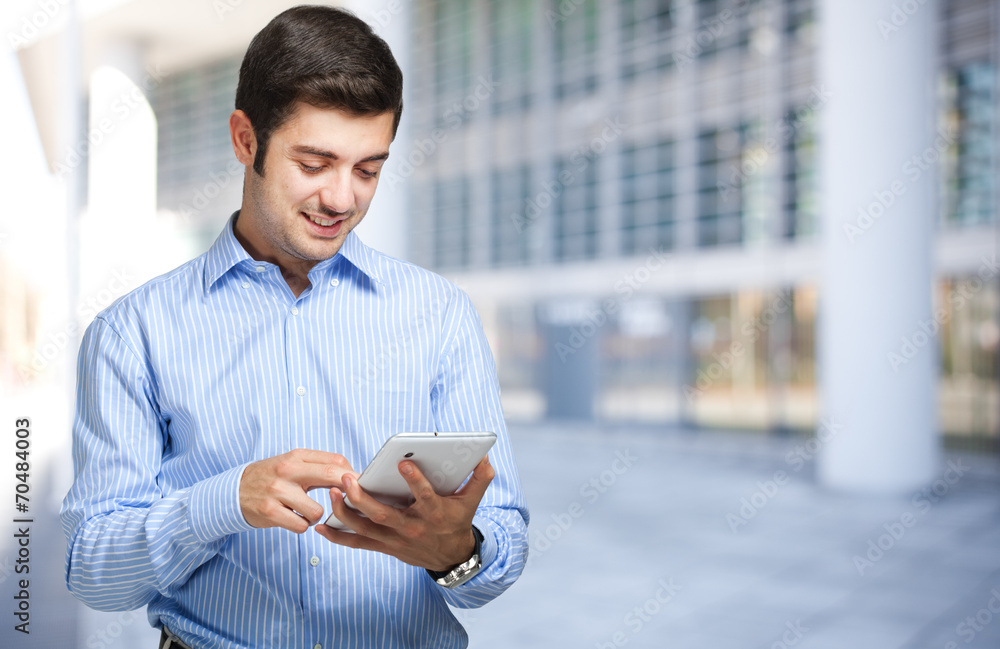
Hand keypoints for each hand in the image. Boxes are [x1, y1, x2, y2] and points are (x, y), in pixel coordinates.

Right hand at [239, 449, 356, 532]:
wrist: (232, 492)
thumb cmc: (271, 477)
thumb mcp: (291, 463)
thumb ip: (318, 467)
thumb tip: (352, 476)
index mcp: (296, 457)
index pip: (335, 461)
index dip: (353, 475)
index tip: (360, 487)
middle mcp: (288, 470)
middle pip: (332, 476)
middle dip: (348, 492)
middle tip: (350, 503)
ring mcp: (278, 491)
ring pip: (318, 510)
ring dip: (315, 516)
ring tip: (304, 511)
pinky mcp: (269, 512)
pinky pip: (301, 525)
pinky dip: (301, 526)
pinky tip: (292, 519)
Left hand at [316, 455, 494, 571]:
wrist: (450, 557)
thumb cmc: (457, 521)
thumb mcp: (472, 501)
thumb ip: (479, 478)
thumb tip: (485, 456)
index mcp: (434, 513)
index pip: (425, 496)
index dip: (415, 480)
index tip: (403, 462)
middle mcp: (412, 527)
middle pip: (384, 514)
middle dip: (363, 497)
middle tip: (348, 478)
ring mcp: (395, 540)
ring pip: (366, 528)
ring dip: (345, 512)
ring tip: (332, 492)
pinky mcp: (384, 546)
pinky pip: (357, 543)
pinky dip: (339, 536)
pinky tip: (322, 526)